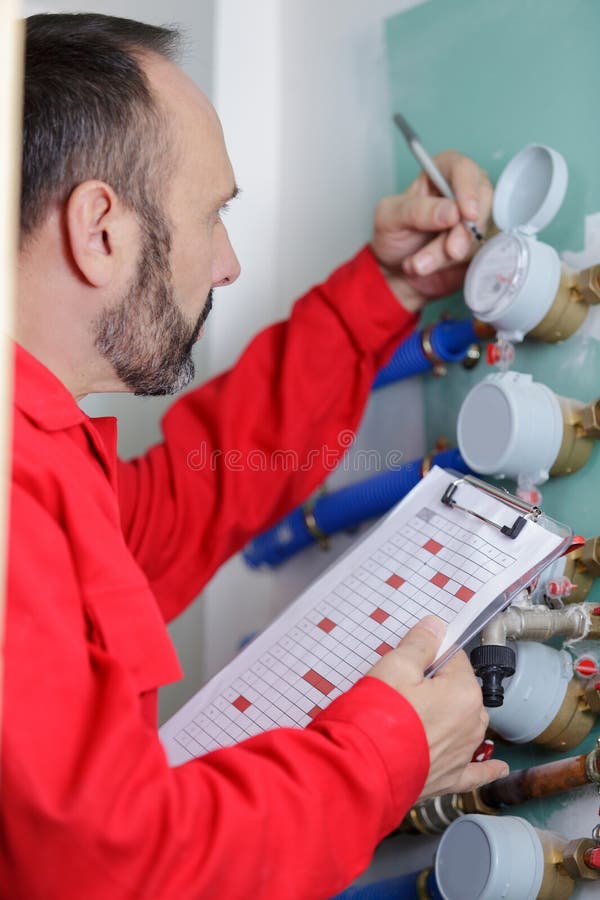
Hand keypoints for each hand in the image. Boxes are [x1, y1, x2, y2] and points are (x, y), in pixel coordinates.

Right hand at [368, 616, 507, 797]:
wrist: (364, 768)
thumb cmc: (378, 717)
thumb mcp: (395, 666)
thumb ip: (420, 644)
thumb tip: (436, 627)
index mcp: (464, 692)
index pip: (455, 659)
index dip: (431, 656)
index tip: (412, 660)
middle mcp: (472, 724)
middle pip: (461, 691)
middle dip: (439, 686)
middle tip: (405, 689)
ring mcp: (463, 754)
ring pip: (466, 724)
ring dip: (451, 718)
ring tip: (421, 716)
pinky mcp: (450, 778)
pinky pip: (475, 770)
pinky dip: (486, 768)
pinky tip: (498, 767)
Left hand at [371, 151, 492, 311]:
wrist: (393, 273)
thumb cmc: (391, 237)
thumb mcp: (390, 218)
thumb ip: (417, 211)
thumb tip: (452, 211)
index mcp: (438, 175)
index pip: (462, 169)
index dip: (468, 189)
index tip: (467, 214)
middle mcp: (459, 194)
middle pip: (480, 201)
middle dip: (463, 231)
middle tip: (448, 250)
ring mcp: (470, 221)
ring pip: (478, 232)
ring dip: (450, 254)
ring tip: (419, 264)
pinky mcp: (474, 245)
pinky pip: (477, 253)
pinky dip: (454, 264)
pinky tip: (431, 268)